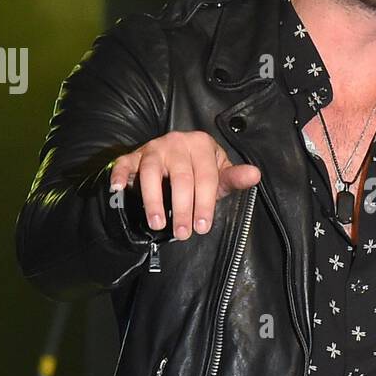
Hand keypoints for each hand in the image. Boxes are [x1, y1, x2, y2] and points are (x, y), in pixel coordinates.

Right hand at [109, 130, 260, 239]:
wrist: (173, 158)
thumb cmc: (200, 172)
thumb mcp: (218, 176)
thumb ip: (234, 178)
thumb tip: (255, 174)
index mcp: (201, 144)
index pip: (206, 177)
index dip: (205, 204)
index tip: (202, 228)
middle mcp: (177, 141)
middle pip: (181, 177)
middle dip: (182, 208)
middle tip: (183, 234)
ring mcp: (153, 148)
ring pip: (151, 172)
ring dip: (153, 200)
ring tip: (158, 224)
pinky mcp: (132, 155)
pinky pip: (123, 164)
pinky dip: (120, 176)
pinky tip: (119, 190)